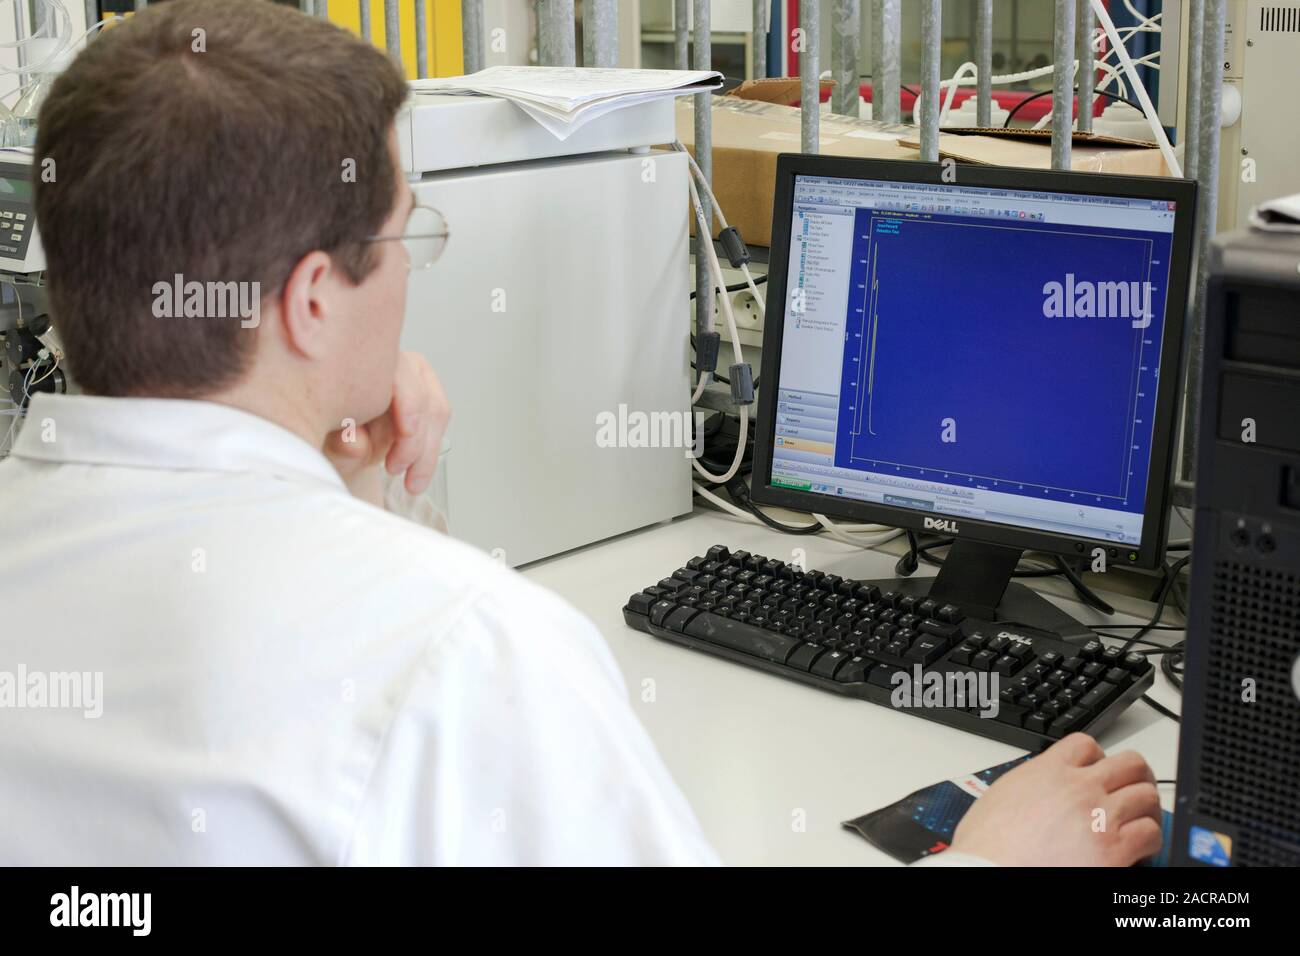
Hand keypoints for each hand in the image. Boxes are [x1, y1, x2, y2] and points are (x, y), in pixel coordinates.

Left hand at [325, 351, 450, 504]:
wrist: (343, 442)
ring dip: (426, 452)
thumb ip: (340, 439)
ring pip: (436, 412)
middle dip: (414, 440)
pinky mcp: (431, 397)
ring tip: (408, 481)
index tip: (406, 432)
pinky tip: (416, 476)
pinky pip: (440, 425)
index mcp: (364, 361)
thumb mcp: (329, 440)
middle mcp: (394, 362)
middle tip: (395, 469)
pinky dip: (430, 455)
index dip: (407, 403)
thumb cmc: (332, 432)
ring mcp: (416, 377)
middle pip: (421, 396)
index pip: (398, 374)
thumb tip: (353, 442)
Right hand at [950, 733, 1162, 865]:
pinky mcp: (1114, 850)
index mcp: (1048, 771)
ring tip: (1138, 823)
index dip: (1098, 758)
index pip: (1087, 745)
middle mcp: (1079, 788)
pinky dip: (1148, 841)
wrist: (987, 871)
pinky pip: (1150, 833)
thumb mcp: (1002, 795)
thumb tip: (1042, 786)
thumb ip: (1032, 782)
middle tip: (1132, 792)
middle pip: (1130, 764)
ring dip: (1145, 809)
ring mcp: (1100, 817)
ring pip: (1147, 796)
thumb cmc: (987, 845)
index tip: (1098, 772)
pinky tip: (1136, 850)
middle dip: (1135, 778)